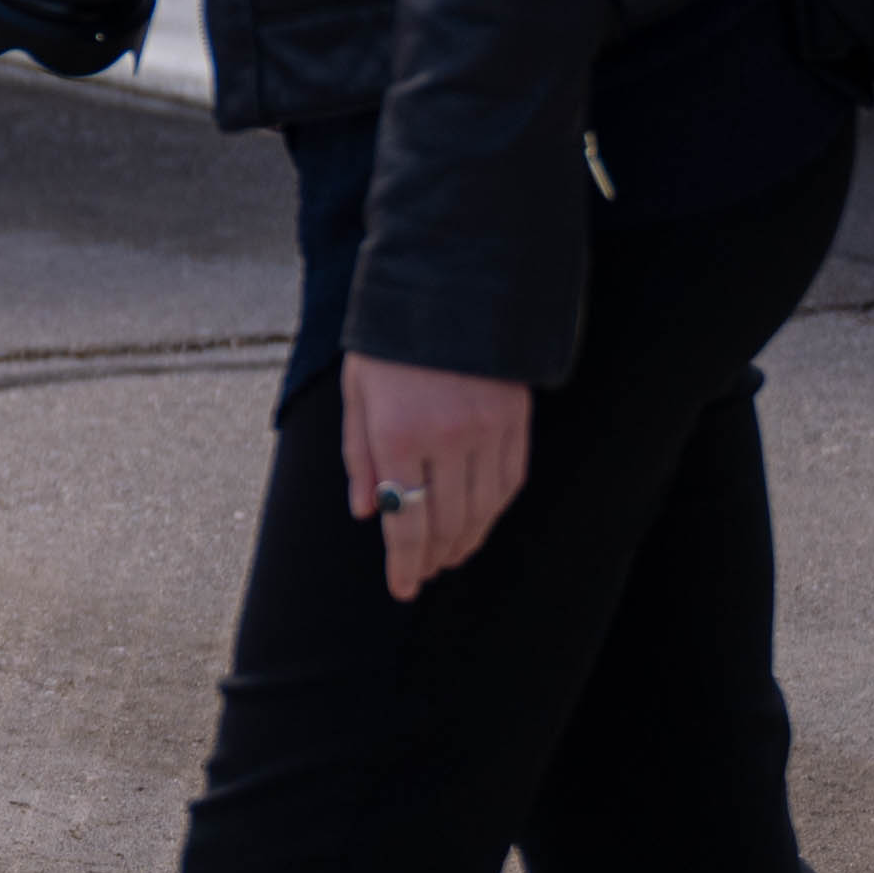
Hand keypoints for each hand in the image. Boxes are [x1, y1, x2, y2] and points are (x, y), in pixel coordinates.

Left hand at [337, 351, 530, 600]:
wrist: (450, 283)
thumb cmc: (389, 339)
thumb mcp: (357, 392)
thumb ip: (359, 456)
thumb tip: (367, 513)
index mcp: (398, 433)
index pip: (405, 521)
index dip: (404, 563)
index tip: (403, 589)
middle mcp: (447, 438)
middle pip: (447, 522)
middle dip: (433, 556)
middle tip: (423, 575)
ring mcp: (488, 429)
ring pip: (483, 509)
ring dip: (466, 540)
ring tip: (449, 556)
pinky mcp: (516, 419)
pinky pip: (510, 481)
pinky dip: (494, 509)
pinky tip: (479, 519)